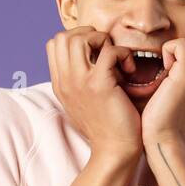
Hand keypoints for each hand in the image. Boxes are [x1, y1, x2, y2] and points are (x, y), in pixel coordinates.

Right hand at [46, 26, 142, 161]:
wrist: (114, 151)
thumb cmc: (106, 126)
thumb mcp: (83, 101)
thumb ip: (79, 79)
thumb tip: (90, 57)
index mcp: (60, 84)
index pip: (54, 43)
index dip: (76, 38)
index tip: (96, 51)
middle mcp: (65, 81)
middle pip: (63, 36)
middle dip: (89, 34)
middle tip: (106, 50)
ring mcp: (79, 82)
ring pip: (81, 38)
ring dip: (103, 41)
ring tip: (116, 58)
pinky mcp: (98, 85)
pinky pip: (109, 51)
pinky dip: (123, 54)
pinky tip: (130, 70)